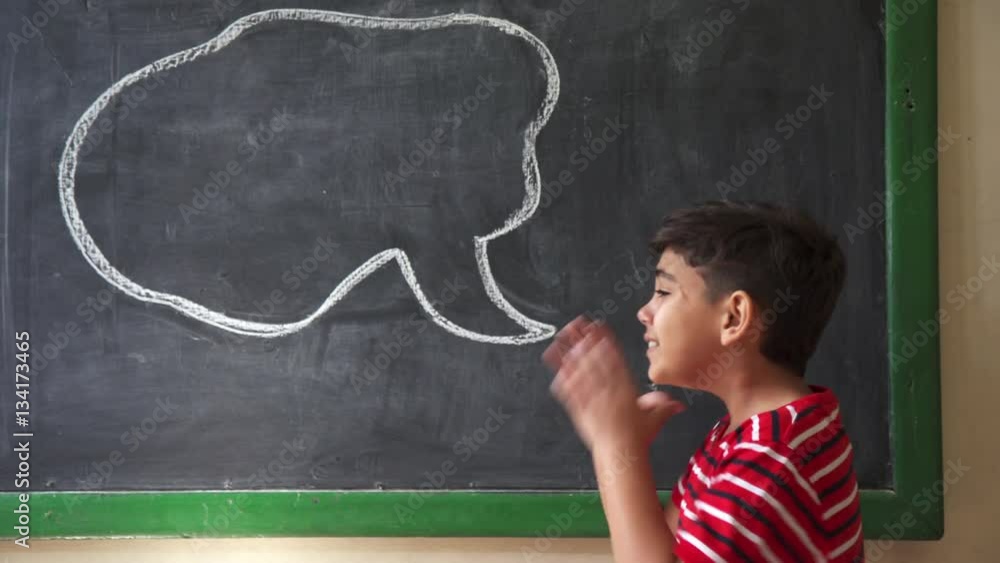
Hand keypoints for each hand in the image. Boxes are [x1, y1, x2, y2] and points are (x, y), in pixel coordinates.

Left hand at [543, 317, 682, 449]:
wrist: (621, 456)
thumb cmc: (637, 438)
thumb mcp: (655, 419)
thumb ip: (663, 406)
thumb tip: (678, 402)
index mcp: (625, 389)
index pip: (615, 359)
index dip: (605, 341)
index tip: (598, 327)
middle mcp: (608, 391)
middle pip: (595, 360)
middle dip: (585, 340)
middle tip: (576, 324)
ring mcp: (593, 400)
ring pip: (580, 372)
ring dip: (572, 353)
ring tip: (563, 338)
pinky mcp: (580, 410)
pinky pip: (570, 391)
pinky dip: (563, 378)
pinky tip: (557, 367)